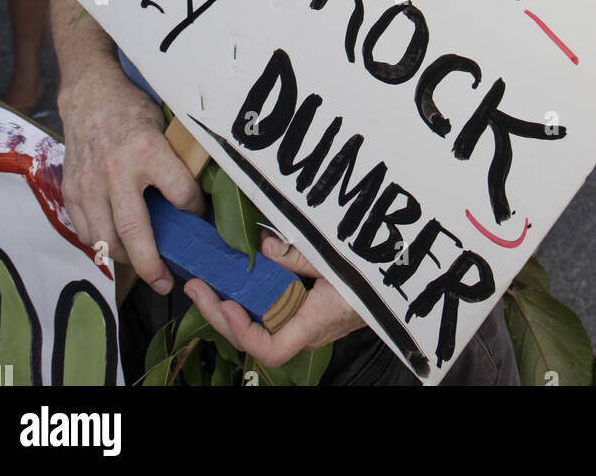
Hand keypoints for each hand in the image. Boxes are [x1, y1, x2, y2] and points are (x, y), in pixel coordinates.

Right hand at [58, 63, 204, 292]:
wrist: (90, 95)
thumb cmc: (132, 111)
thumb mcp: (164, 127)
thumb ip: (177, 161)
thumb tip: (198, 198)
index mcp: (149, 151)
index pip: (182, 194)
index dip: (196, 211)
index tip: (199, 216)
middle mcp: (117, 171)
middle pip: (136, 232)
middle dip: (153, 265)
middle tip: (166, 283)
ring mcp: (90, 184)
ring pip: (106, 239)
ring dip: (125, 261)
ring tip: (142, 268)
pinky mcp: (72, 190)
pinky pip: (84, 231)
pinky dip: (100, 245)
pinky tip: (115, 247)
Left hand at [183, 231, 365, 365]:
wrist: (399, 282)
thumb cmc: (373, 273)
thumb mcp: (336, 257)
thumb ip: (297, 254)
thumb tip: (260, 248)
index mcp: (313, 322)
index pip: (269, 348)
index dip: (242, 331)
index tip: (225, 302)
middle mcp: (307, 332)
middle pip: (255, 339)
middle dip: (221, 315)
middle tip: (196, 287)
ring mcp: (307, 326)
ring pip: (261, 328)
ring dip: (233, 308)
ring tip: (210, 284)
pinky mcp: (309, 314)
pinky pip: (274, 315)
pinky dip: (253, 301)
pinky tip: (241, 282)